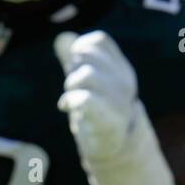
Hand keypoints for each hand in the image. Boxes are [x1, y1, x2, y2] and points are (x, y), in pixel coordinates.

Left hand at [54, 30, 139, 161]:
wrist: (114, 147)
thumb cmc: (99, 110)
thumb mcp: (89, 82)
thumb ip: (76, 60)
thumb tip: (62, 38)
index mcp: (120, 68)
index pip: (99, 41)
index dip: (80, 49)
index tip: (76, 67)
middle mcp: (123, 81)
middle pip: (87, 56)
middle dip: (72, 68)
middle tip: (73, 86)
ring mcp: (117, 101)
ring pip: (86, 75)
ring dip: (70, 85)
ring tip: (70, 98)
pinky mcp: (106, 120)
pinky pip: (86, 100)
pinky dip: (71, 100)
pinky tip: (66, 106)